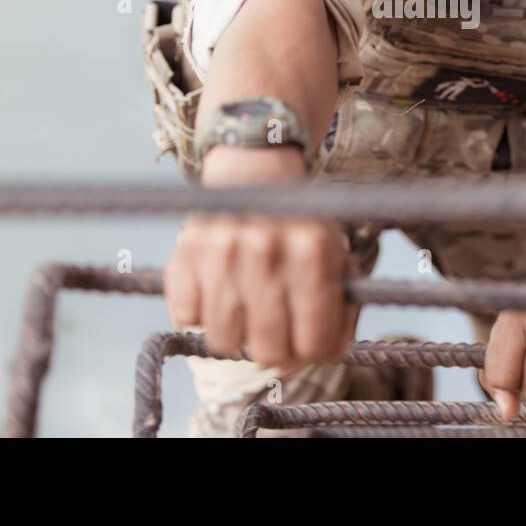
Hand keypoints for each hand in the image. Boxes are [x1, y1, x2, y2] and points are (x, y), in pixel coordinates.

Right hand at [163, 146, 357, 371]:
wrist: (254, 173)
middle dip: (277, 349)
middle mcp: (265, 250)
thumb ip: (341, 302)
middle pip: (268, 352)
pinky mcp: (184, 253)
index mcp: (311, 251)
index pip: (314, 344)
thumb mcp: (334, 252)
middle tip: (277, 330)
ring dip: (237, 333)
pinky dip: (200, 312)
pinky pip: (186, 317)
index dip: (314, 351)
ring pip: (223, 342)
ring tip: (246, 306)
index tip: (310, 342)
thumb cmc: (299, 225)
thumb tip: (329, 351)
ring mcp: (220, 252)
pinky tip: (217, 289)